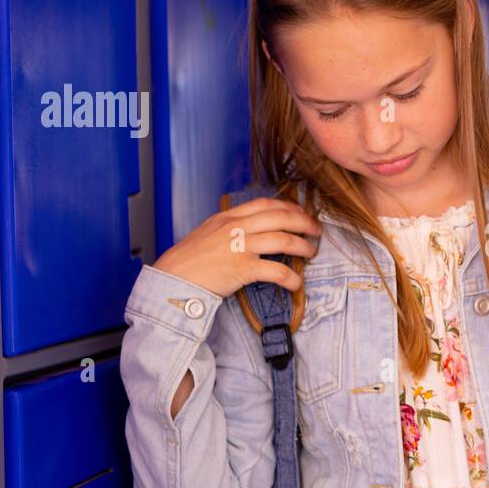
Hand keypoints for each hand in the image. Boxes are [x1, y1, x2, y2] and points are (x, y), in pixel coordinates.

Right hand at [152, 197, 321, 297]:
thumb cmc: (188, 261)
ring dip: (302, 246)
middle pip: (279, 217)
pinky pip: (275, 270)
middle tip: (316, 230)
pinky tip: (296, 283)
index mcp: (227, 217)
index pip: (264, 204)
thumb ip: (228, 228)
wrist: (172, 279)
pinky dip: (290, 277)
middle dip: (303, 222)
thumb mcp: (207, 233)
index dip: (288, 207)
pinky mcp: (242, 269)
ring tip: (311, 252)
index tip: (300, 213)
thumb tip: (250, 229)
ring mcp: (239, 247)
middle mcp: (235, 227)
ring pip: (282, 239)